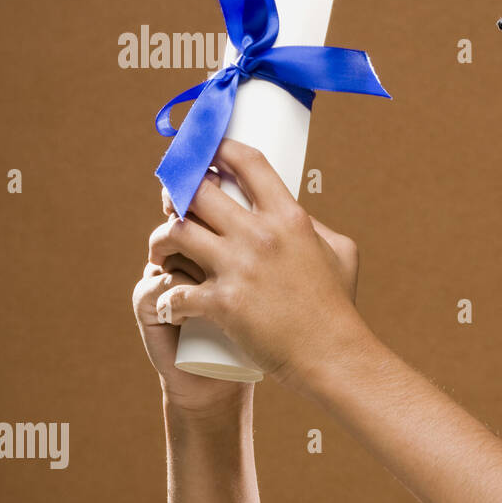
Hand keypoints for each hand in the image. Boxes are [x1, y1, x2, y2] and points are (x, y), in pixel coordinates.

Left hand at [145, 139, 365, 395]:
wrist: (332, 354)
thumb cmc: (338, 305)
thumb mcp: (341, 252)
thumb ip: (315, 226)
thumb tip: (293, 211)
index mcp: (290, 217)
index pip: (247, 162)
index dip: (218, 148)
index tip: (204, 152)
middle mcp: (261, 235)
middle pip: (198, 191)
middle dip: (175, 191)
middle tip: (169, 202)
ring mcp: (239, 268)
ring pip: (175, 233)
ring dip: (161, 241)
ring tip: (161, 254)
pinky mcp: (223, 303)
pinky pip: (174, 290)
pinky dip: (167, 298)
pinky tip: (170, 304)